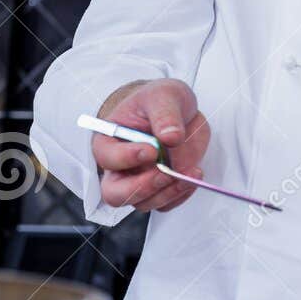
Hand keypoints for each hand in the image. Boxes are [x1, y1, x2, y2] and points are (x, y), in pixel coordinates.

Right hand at [92, 78, 210, 211]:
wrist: (179, 110)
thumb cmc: (160, 100)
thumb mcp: (163, 96)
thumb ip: (165, 115)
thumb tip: (171, 137)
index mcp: (109, 141)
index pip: (107, 158)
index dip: (126, 158)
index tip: (151, 150)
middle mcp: (120, 167)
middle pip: (116, 194)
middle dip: (141, 188)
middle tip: (165, 173)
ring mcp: (140, 180)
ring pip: (144, 203)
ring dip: (168, 192)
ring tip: (190, 172)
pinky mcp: (161, 187)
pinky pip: (166, 203)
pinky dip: (181, 195)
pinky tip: (193, 177)